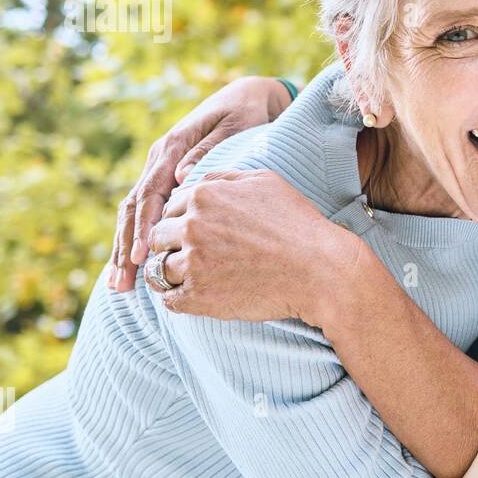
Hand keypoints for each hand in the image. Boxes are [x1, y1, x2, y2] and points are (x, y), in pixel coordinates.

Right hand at [108, 76, 292, 291]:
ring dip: (124, 248)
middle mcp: (160, 158)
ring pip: (134, 212)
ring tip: (118, 285)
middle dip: (124, 246)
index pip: (150, 192)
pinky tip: (132, 266)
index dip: (144, 226)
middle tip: (120, 283)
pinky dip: (137, 238)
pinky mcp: (168, 178)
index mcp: (172, 146)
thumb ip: (209, 150)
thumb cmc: (246, 112)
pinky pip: (148, 211)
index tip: (141, 255)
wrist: (248, 96)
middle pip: (134, 207)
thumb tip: (182, 177)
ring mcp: (161, 168)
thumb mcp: (234, 126)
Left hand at [144, 169, 359, 323]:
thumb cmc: (297, 224)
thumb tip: (195, 181)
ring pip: (158, 269)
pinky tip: (196, 294)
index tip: (196, 234)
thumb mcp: (265, 182)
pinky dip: (178, 298)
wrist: (319, 270)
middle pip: (157, 238)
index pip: (169, 209)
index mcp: (203, 196)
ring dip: (172, 273)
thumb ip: (223, 178)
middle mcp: (191, 227)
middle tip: (194, 256)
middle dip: (171, 246)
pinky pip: (169, 299)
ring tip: (195, 277)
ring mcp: (192, 263)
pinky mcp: (198, 296)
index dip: (180, 221)